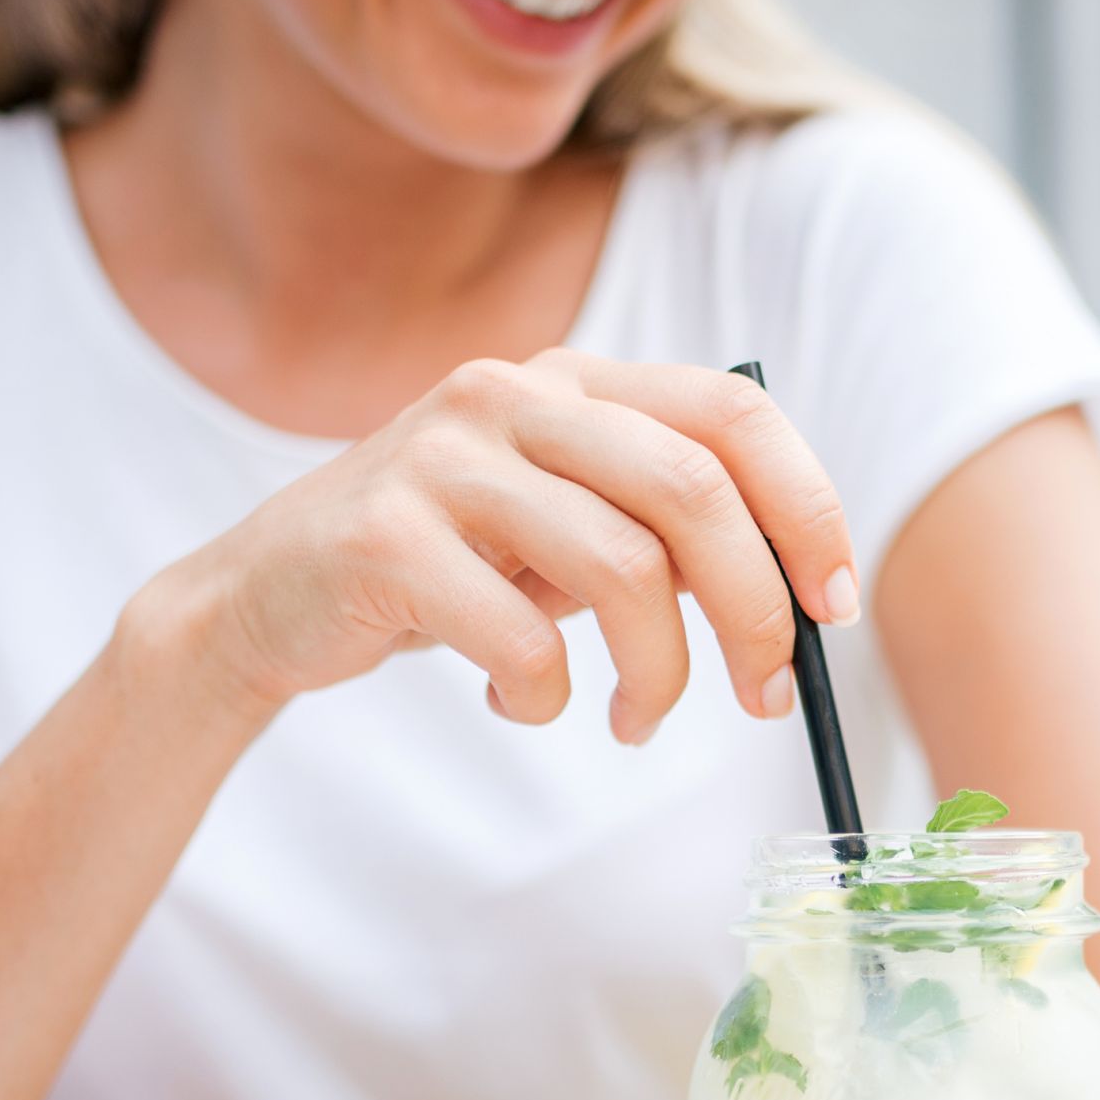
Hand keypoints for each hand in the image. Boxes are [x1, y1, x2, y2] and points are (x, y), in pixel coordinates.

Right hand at [157, 351, 859, 745]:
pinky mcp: (385, 538)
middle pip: (694, 492)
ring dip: (658, 675)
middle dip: (754, 612)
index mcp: (573, 379)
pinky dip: (545, 701)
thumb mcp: (560, 524)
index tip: (834, 608)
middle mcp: (511, 394)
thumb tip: (798, 600)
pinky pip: (524, 642)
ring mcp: (444, 459)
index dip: (808, 509)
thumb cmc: (446, 566)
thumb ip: (661, 531)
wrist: (264, 596)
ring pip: (623, 573)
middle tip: (764, 697)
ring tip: (637, 720)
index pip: (733, 412)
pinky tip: (518, 705)